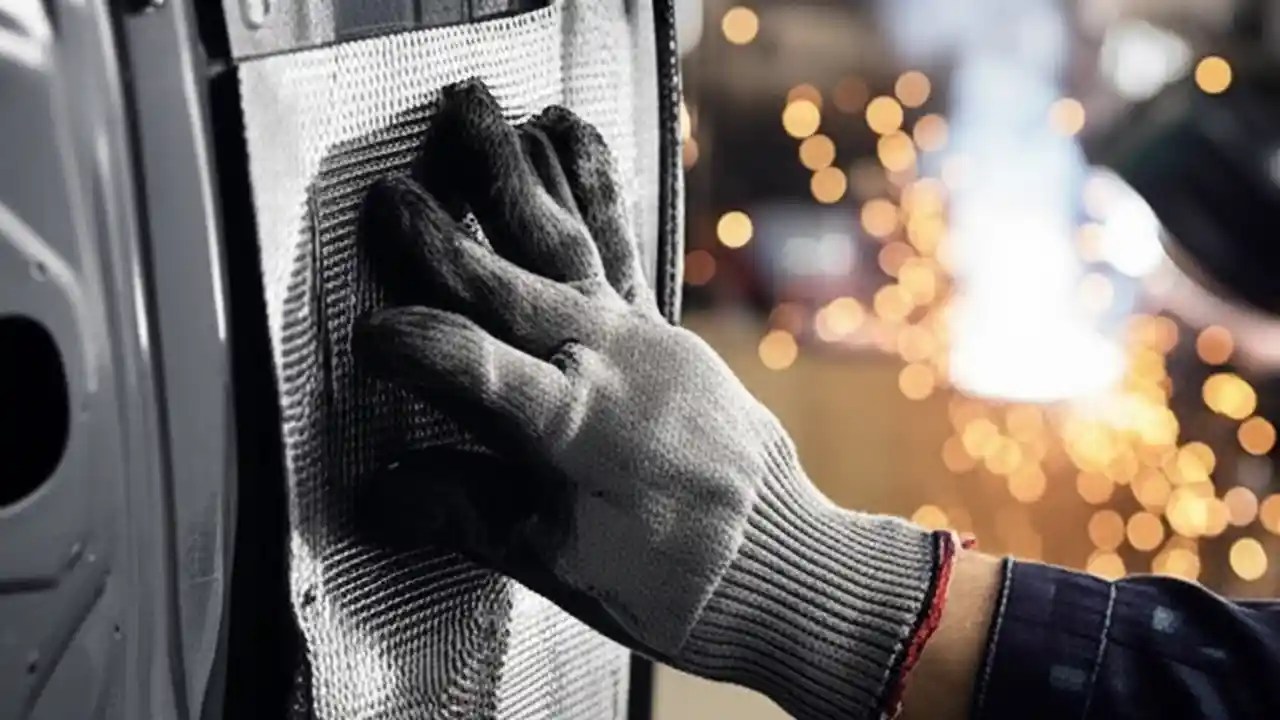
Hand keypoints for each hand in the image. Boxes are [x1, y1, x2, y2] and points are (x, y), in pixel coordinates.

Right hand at [355, 81, 945, 718]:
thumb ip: (462, 512)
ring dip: (514, 168)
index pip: (471, 366)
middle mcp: (604, 359)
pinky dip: (589, 180)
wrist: (775, 553)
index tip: (364, 334)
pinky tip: (564, 131)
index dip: (412, 345)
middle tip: (388, 190)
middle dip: (441, 236)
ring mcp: (637, 331)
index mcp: (570, 427)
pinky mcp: (660, 322)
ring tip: (475, 109)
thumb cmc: (667, 576)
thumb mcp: (555, 562)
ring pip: (563, 234)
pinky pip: (619, 235)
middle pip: (508, 282)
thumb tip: (373, 494)